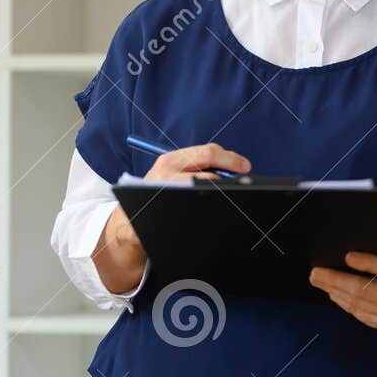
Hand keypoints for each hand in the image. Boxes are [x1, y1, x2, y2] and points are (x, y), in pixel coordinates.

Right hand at [96, 144, 252, 291]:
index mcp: (170, 160)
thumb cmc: (160, 195)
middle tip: (242, 186)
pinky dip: (206, 216)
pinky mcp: (159, 217)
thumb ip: (199, 167)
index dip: (231, 160)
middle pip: (209, 175)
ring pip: (204, 192)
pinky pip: (192, 217)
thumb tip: (237, 170)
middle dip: (229, 180)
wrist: (130, 223)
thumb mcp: (174, 174)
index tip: (245, 167)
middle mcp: (163, 175)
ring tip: (227, 201)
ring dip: (220, 197)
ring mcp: (160, 195)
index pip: (208, 153)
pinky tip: (211, 217)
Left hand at [309, 253, 376, 332]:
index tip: (347, 256)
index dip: (367, 264)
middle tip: (316, 273)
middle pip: (366, 291)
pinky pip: (361, 315)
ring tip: (320, 281)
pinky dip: (346, 304)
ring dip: (336, 293)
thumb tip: (349, 257)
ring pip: (360, 305)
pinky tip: (334, 294)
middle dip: (337, 281)